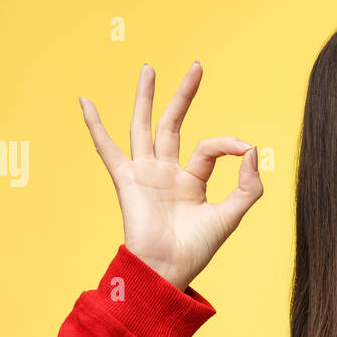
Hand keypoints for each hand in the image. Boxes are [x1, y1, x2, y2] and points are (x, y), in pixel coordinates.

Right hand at [79, 62, 262, 290]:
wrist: (168, 269)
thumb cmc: (196, 250)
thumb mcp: (231, 215)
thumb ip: (247, 186)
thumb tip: (251, 150)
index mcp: (191, 181)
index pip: (208, 148)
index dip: (228, 144)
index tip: (245, 149)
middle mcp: (166, 172)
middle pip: (173, 124)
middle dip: (183, 95)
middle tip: (197, 66)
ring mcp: (145, 173)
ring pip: (144, 126)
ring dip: (146, 97)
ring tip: (149, 68)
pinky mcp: (127, 179)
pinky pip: (107, 149)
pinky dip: (95, 127)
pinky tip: (85, 102)